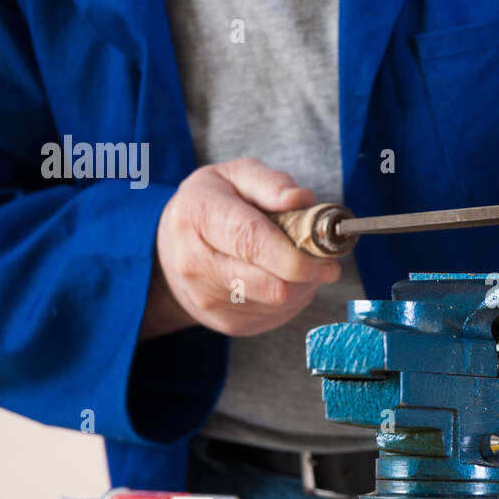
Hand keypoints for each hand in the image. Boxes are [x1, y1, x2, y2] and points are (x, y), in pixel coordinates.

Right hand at [141, 158, 339, 338]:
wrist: (173, 247)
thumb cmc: (214, 204)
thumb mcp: (236, 176)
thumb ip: (271, 184)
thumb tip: (302, 200)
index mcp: (197, 215)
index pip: (250, 242)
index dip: (294, 255)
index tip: (325, 257)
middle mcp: (194, 262)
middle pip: (269, 284)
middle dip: (308, 274)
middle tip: (325, 259)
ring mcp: (206, 298)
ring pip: (278, 303)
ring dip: (301, 285)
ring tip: (296, 262)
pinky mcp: (224, 322)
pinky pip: (274, 316)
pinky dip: (290, 299)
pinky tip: (282, 278)